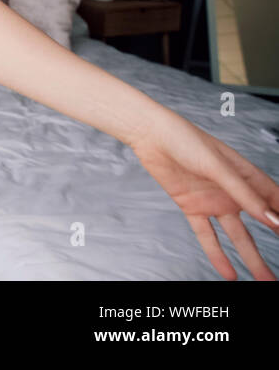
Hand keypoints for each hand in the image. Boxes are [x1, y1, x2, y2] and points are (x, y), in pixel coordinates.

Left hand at [129, 109, 278, 279]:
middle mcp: (233, 192)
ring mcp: (214, 201)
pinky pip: (207, 235)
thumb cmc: (186, 139)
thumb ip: (244, 194)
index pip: (276, 202)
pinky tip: (228, 273)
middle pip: (261, 222)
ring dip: (250, 257)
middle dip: (276, 241)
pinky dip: (216, 255)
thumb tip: (273, 219)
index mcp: (247, 176)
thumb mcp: (218, 166)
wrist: (150, 136)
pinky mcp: (192, 207)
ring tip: (264, 279)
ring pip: (238, 235)